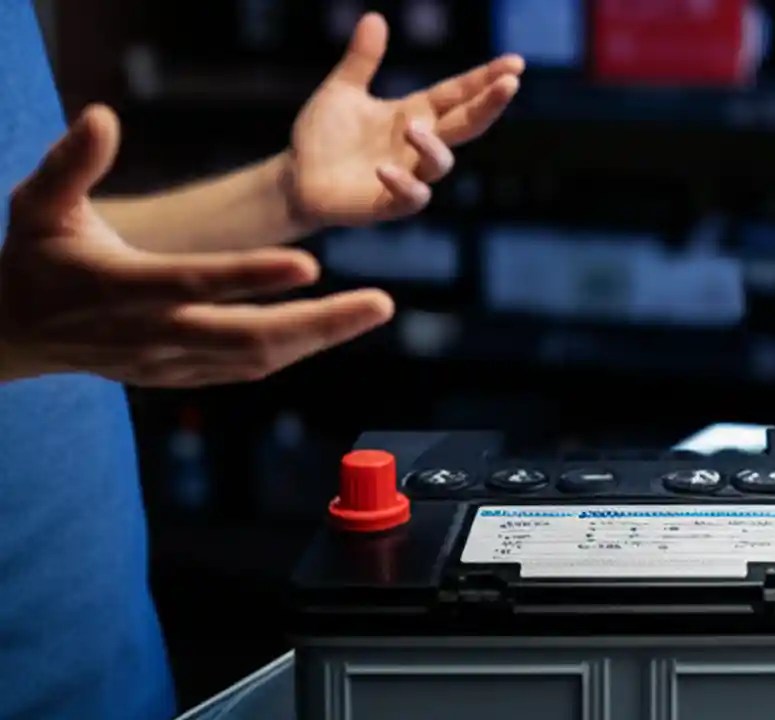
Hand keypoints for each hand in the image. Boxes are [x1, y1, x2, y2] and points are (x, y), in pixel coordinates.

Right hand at [0, 105, 394, 387]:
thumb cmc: (35, 257)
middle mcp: (155, 333)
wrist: (14, 333)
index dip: (255, 276)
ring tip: (374, 309)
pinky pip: (245, 368)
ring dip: (319, 337)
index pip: (199, 282)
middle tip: (384, 303)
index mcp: (124, 287)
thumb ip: (70, 164)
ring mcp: (170, 361)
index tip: (310, 263)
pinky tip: (333, 328)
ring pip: (257, 358)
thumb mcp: (38, 205)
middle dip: (320, 323)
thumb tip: (101, 115)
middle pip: (249, 337)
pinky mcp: (180, 375)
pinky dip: (292, 351)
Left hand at [286, 12, 523, 228]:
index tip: (514, 64)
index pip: (459, 94)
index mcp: (415, 113)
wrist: (296, 179)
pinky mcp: (387, 204)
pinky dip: (402, 184)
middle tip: (509, 84)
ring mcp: (408, 175)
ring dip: (433, 146)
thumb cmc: (325, 137)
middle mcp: (419, 145)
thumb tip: (374, 17)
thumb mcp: (342, 90)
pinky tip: (384, 168)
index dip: (486, 80)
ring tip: (412, 126)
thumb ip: (362, 59)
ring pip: (440, 164)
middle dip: (489, 105)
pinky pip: (409, 198)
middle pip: (466, 125)